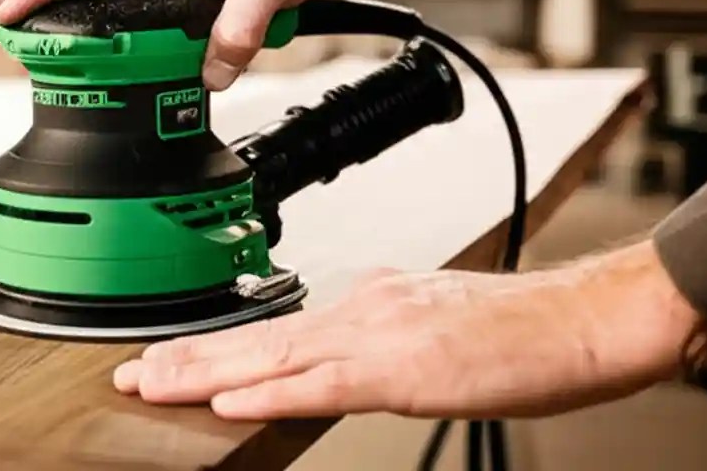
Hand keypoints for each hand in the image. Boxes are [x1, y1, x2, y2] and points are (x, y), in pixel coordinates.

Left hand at [113, 241, 706, 420]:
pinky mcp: (400, 370)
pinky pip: (322, 385)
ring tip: (149, 386)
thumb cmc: (519, 332)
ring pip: (272, 359)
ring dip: (204, 376)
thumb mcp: (433, 322)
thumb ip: (381, 329)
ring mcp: (376, 338)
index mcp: (367, 304)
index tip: (168, 360)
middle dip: (186, 361)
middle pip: (256, 341)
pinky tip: (229, 403)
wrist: (577, 322)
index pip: (274, 330)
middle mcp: (360, 312)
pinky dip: (270, 394)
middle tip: (129, 375)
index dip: (216, 349)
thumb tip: (345, 340)